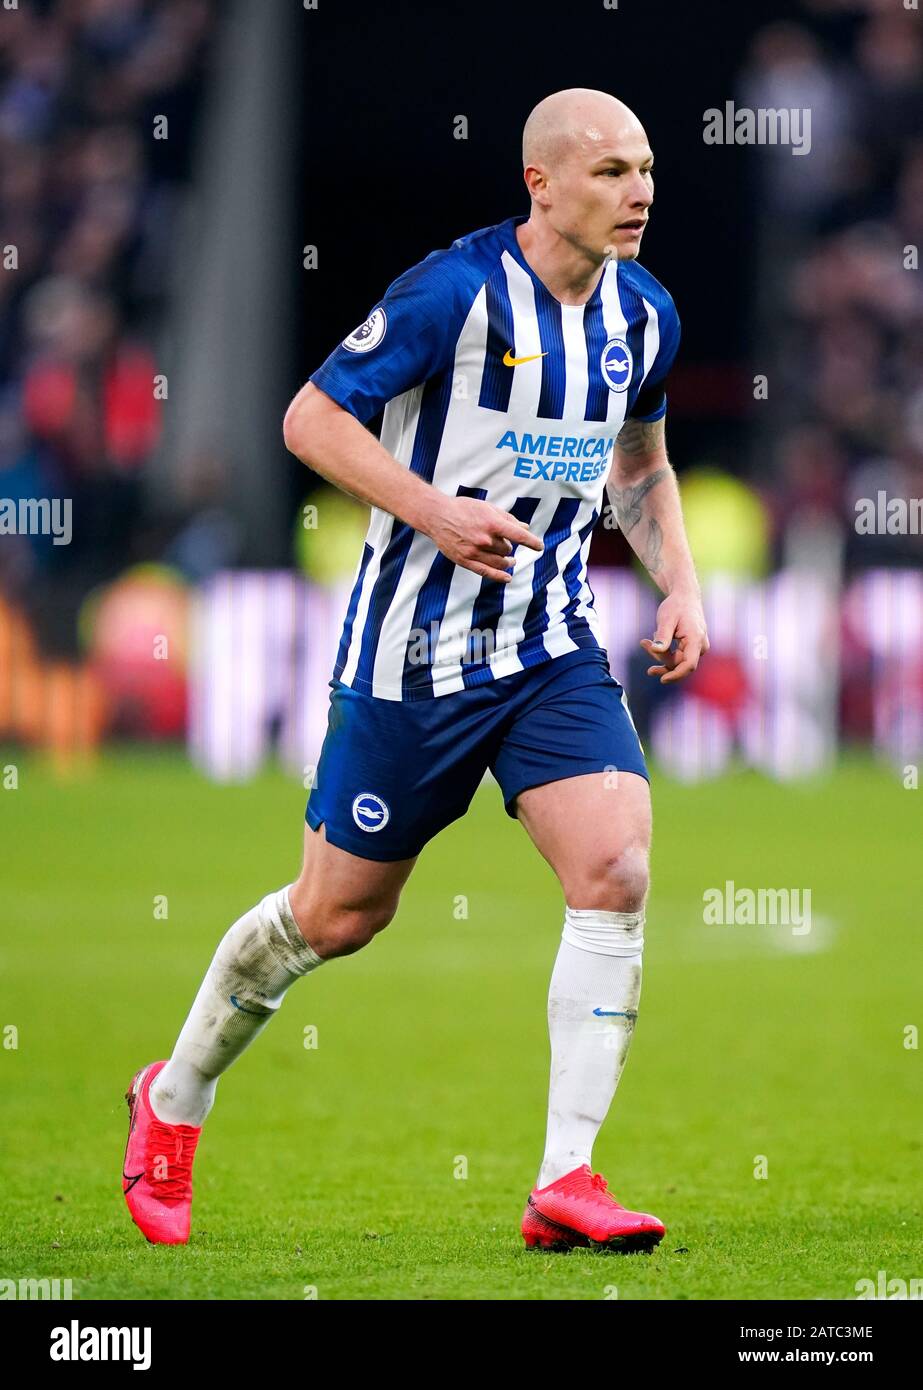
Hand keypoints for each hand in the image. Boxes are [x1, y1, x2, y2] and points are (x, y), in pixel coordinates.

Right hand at [426, 496, 542, 583]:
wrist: (437, 516)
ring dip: (507, 561)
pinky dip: (499, 576)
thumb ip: (507, 518)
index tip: (539, 547)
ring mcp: (475, 551)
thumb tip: (526, 528)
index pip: (518, 536)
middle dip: (507, 546)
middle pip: (507, 549)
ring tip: (510, 559)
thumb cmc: (463, 508)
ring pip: (500, 562)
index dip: (532, 542)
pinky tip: (507, 578)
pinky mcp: (466, 561)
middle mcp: (485, 539)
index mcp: (492, 523)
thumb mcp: (487, 508)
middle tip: (500, 541)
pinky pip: (487, 572)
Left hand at [640, 590, 708, 683]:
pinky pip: (677, 656)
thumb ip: (662, 636)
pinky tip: (652, 641)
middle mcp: (700, 646)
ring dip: (659, 654)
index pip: (689, 665)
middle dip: (660, 658)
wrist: (685, 597)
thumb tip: (656, 651)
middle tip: (643, 643)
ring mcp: (697, 648)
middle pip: (678, 663)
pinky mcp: (691, 648)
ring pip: (676, 661)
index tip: (662, 679)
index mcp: (696, 639)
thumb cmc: (676, 606)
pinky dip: (664, 651)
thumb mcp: (666, 618)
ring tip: (644, 642)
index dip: (676, 675)